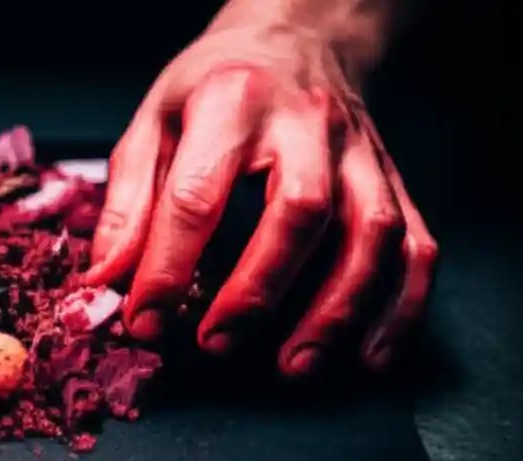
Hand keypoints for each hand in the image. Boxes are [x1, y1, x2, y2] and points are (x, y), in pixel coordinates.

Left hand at [85, 2, 436, 377]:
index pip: (198, 193)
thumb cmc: (216, 87)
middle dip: (259, 288)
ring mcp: (361, 155)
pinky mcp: (394, 182)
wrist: (296, 34)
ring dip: (338, 310)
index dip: (167, 265)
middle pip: (300, 211)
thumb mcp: (154, 122)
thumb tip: (106, 281)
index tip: (144, 319)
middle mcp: (307, 125)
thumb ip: (129, 202)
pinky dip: (401, 309)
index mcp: (231, 103)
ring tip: (295, 365)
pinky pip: (416, 249)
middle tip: (217, 343)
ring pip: (373, 235)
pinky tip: (370, 356)